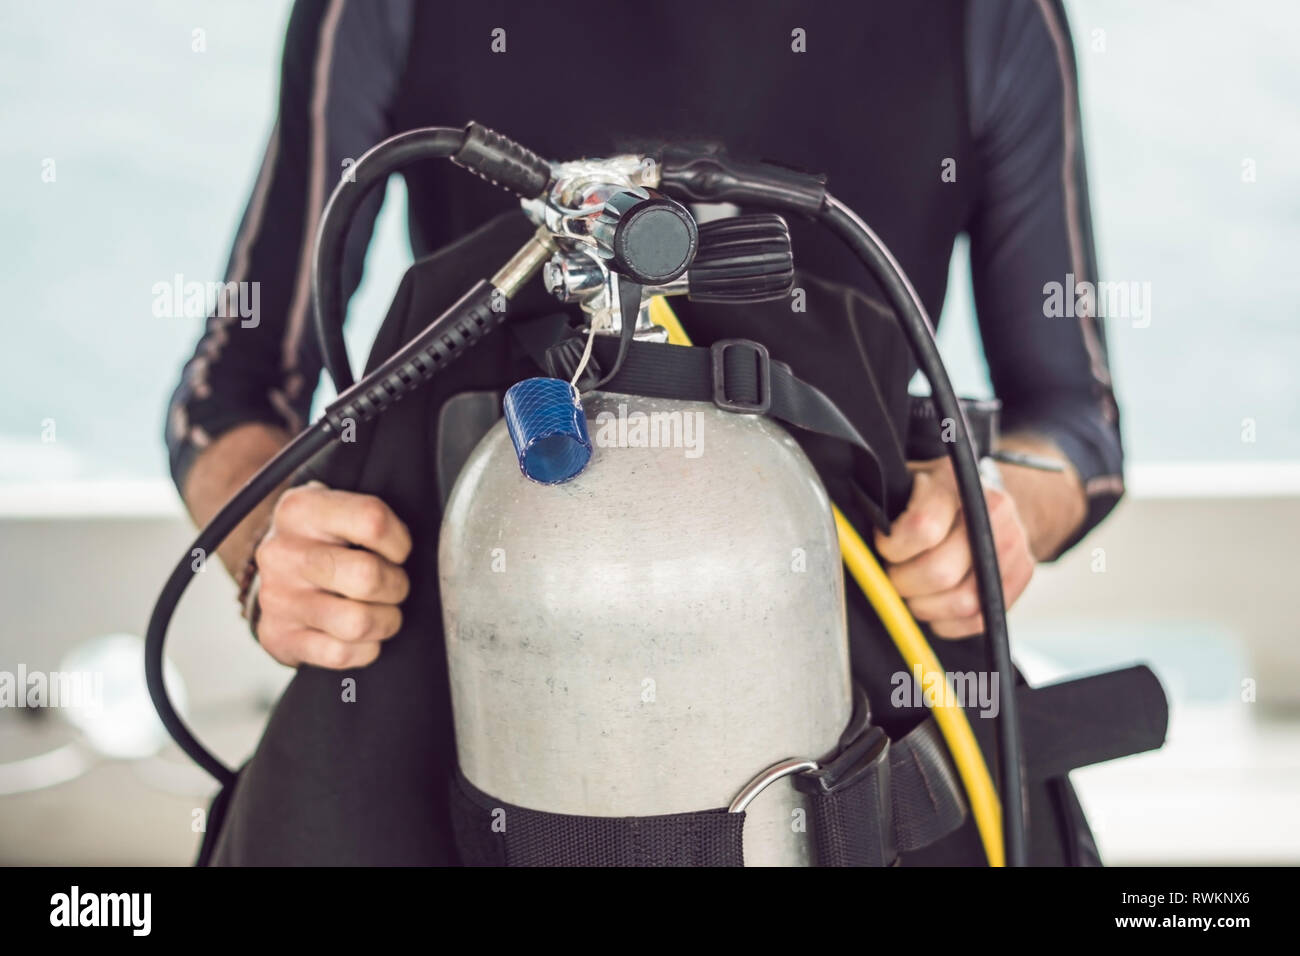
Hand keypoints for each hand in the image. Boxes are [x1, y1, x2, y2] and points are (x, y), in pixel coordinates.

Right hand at [253, 481, 411, 668]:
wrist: (262, 572)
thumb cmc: (320, 539)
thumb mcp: (334, 508)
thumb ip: (371, 516)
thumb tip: (430, 543)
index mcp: (302, 509)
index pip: (372, 520)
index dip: (400, 542)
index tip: (398, 551)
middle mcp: (284, 553)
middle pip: (366, 576)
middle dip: (396, 585)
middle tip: (393, 585)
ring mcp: (278, 598)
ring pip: (357, 623)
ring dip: (385, 621)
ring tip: (381, 611)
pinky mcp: (279, 637)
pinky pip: (340, 655)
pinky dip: (364, 650)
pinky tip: (361, 636)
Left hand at [874, 459, 1034, 638]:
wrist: (989, 501)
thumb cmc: (933, 495)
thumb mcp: (906, 481)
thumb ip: (884, 504)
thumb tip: (850, 541)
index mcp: (955, 482)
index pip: (921, 527)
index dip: (892, 547)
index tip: (884, 546)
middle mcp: (992, 511)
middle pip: (940, 571)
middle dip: (904, 583)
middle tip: (894, 576)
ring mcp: (1012, 544)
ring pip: (961, 601)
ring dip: (925, 606)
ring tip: (912, 592)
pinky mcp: (1022, 575)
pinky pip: (980, 618)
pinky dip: (948, 621)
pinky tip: (934, 605)